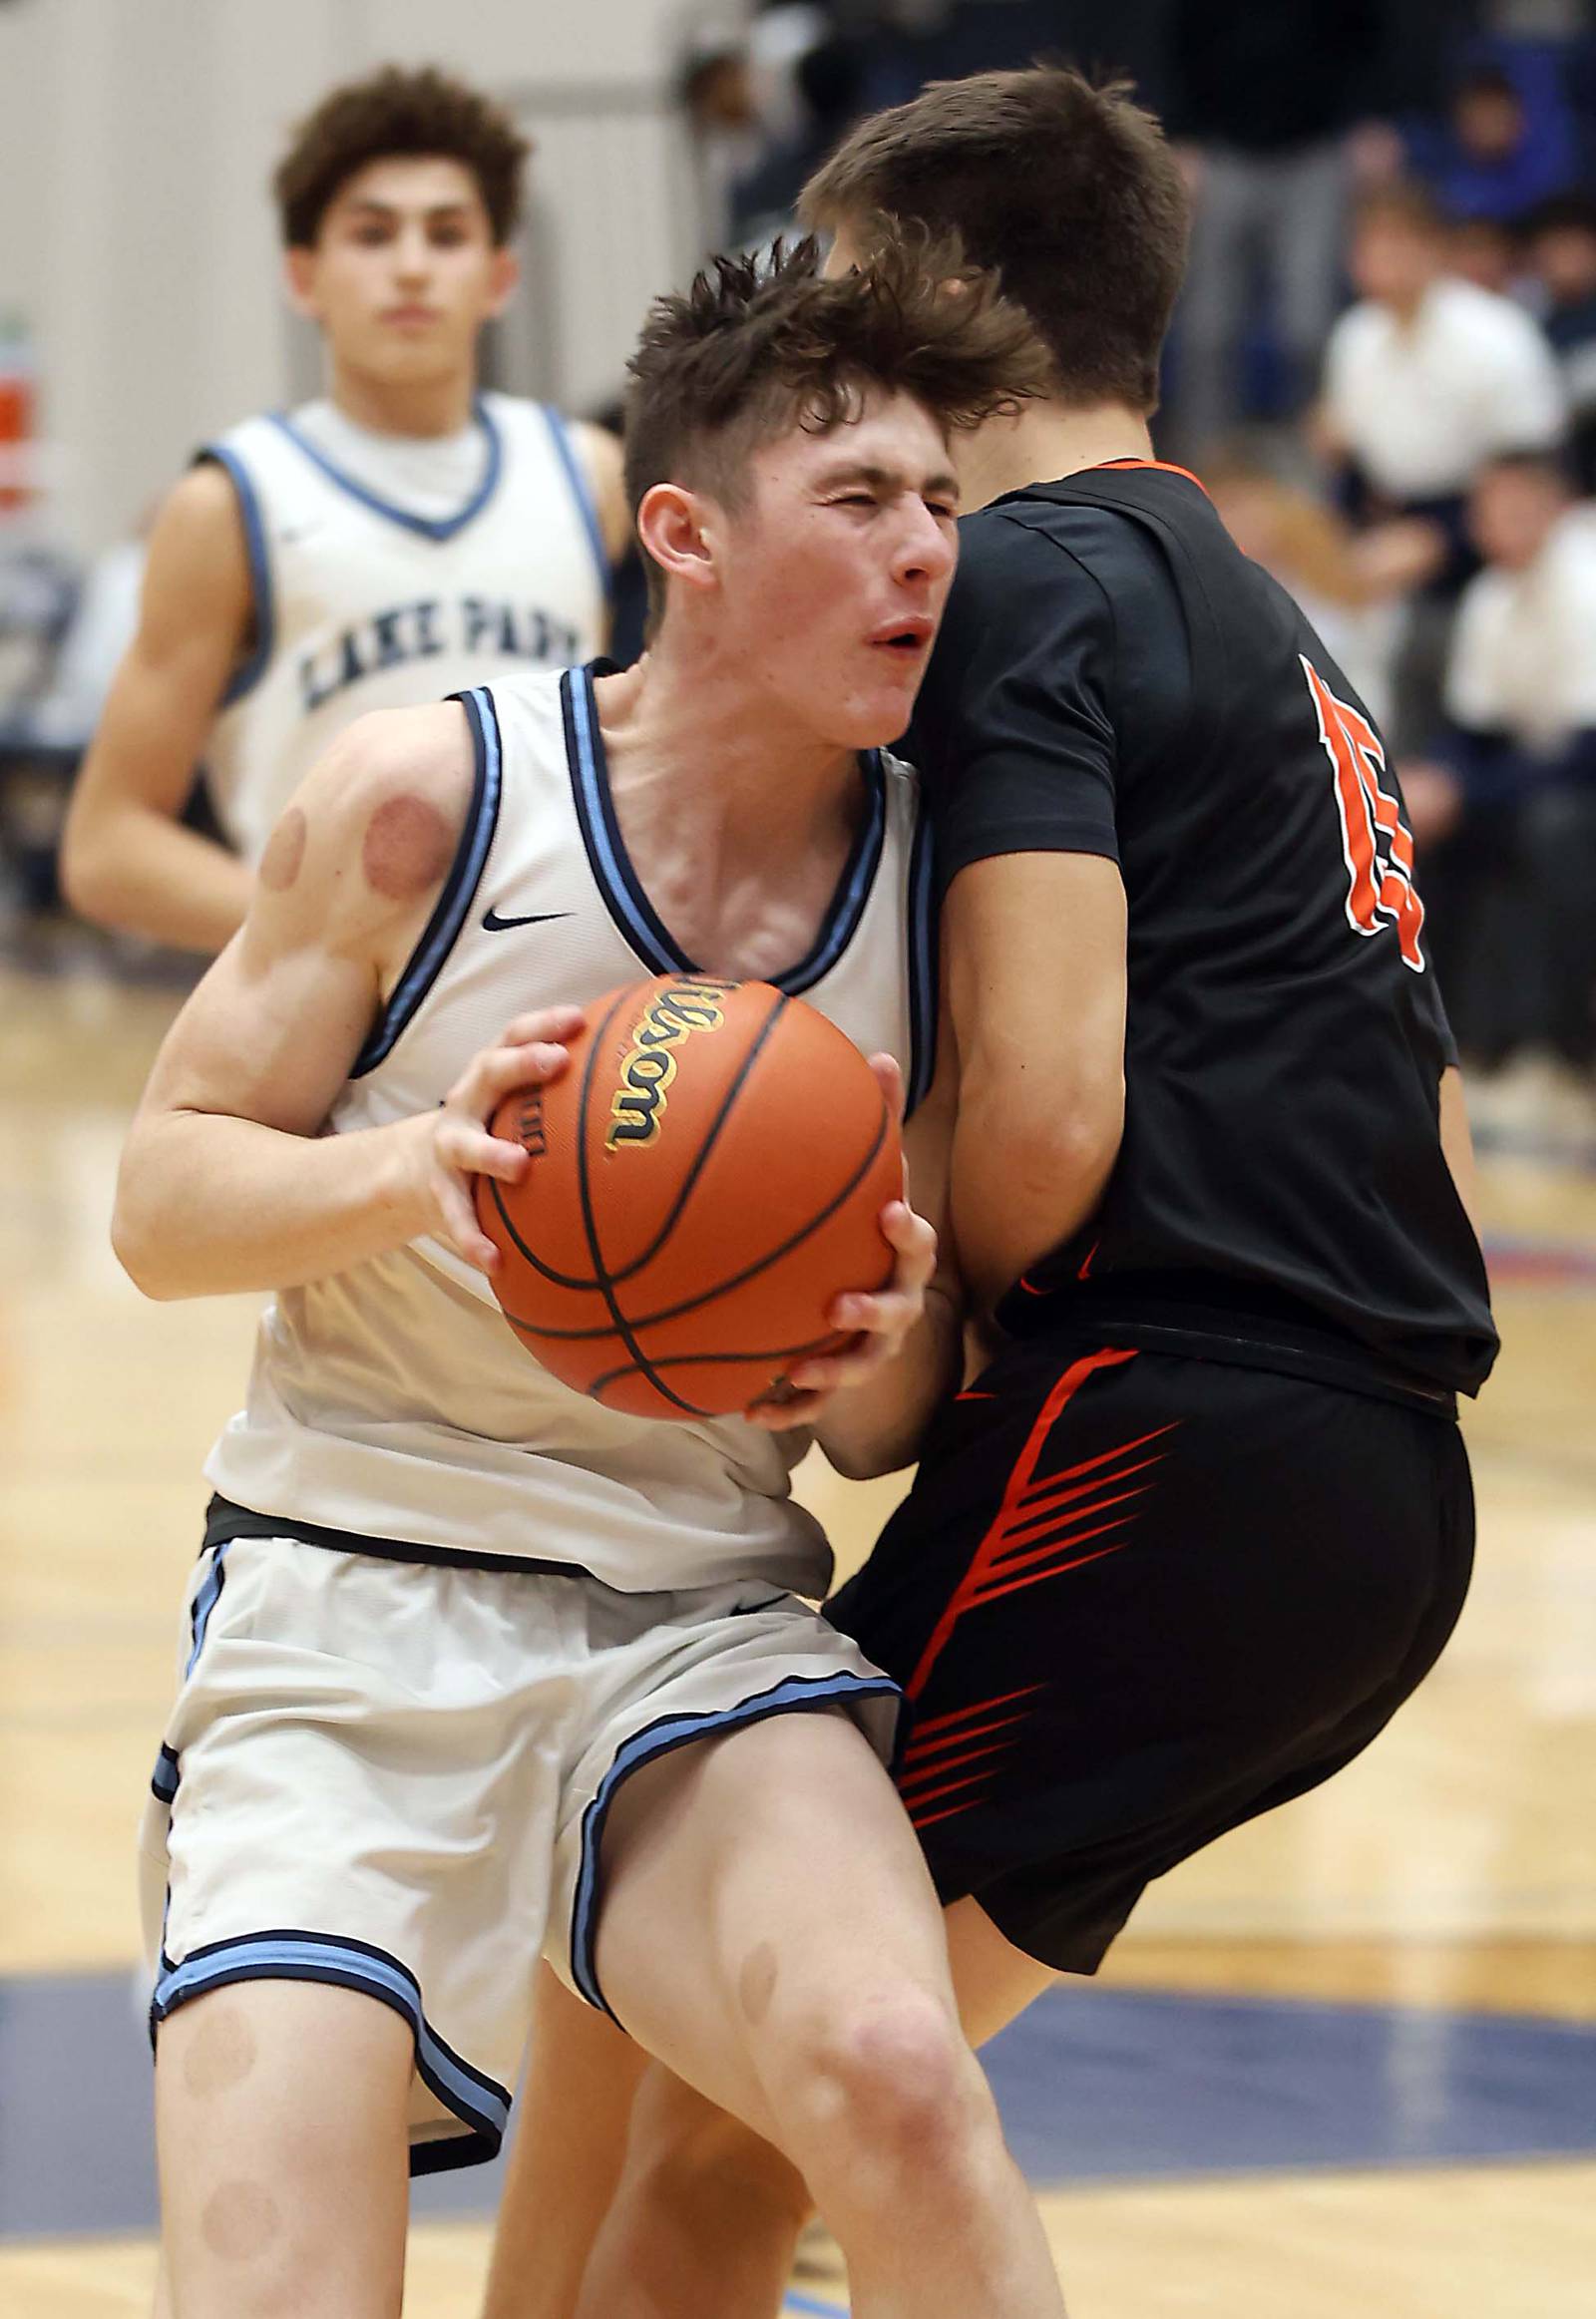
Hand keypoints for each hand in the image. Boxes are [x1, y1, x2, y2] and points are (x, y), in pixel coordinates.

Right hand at [396, 1004, 583, 1271]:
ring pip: (466, 1145)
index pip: (514, 1035)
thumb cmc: (494, 1130)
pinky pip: (457, 1217)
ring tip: (520, 1166)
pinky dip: (474, 1239)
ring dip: (492, 1152)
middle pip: (489, 1071)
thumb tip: (647, 1089)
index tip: (579, 1018)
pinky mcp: (440, 1193)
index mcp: (491, 1076)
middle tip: (558, 1061)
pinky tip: (495, 1262)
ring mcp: (450, 1148)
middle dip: (522, 1063)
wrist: (415, 1172)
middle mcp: (468, 1102)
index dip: (544, 1023)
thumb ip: (565, 1096)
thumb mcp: (517, 1105)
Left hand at [745, 1052, 938, 1430]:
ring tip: (798, 1369)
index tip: (887, 1214)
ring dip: (831, 1372)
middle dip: (873, 1315)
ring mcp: (868, 1350)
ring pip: (859, 1368)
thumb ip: (875, 1122)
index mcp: (900, 1256)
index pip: (917, 1244)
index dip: (908, 1232)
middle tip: (840, 1306)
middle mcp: (894, 1306)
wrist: (860, 1296)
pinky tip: (744, 1409)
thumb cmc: (861, 1224)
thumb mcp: (870, 1174)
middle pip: (898, 1316)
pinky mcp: (835, 1382)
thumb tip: (879, 1053)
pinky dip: (783, 1410)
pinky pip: (812, 1406)